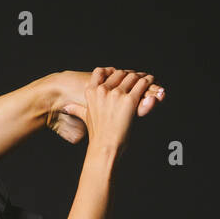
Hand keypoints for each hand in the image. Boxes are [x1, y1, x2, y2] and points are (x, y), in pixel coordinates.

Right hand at [48, 70, 163, 142]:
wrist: (104, 146)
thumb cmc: (97, 133)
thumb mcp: (85, 116)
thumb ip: (76, 109)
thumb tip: (66, 107)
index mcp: (91, 92)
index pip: (100, 71)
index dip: (111, 71)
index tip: (119, 74)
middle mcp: (103, 90)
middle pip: (120, 73)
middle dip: (130, 75)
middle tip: (138, 78)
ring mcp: (116, 94)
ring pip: (133, 77)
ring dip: (142, 78)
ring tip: (148, 80)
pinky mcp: (129, 100)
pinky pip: (142, 85)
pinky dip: (149, 83)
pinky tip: (153, 84)